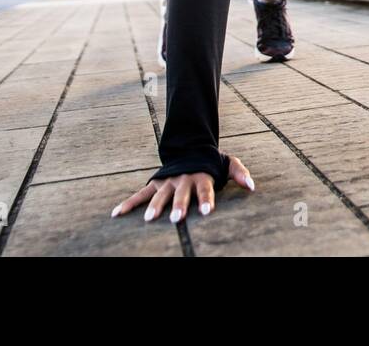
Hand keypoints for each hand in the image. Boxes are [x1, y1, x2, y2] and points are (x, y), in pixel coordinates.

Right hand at [110, 154, 254, 222]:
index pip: (205, 189)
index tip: (207, 212)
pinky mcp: (155, 183)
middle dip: (179, 206)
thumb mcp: (227, 163)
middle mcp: (183, 180)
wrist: (189, 149)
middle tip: (176, 219)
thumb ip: (239, 173)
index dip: (206, 199)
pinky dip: (127, 204)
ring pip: (160, 195)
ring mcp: (168, 181)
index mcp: (201, 176)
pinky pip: (139, 194)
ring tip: (150, 219)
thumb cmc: (210, 163)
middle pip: (181, 194)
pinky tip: (116, 214)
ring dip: (154, 206)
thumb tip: (252, 187)